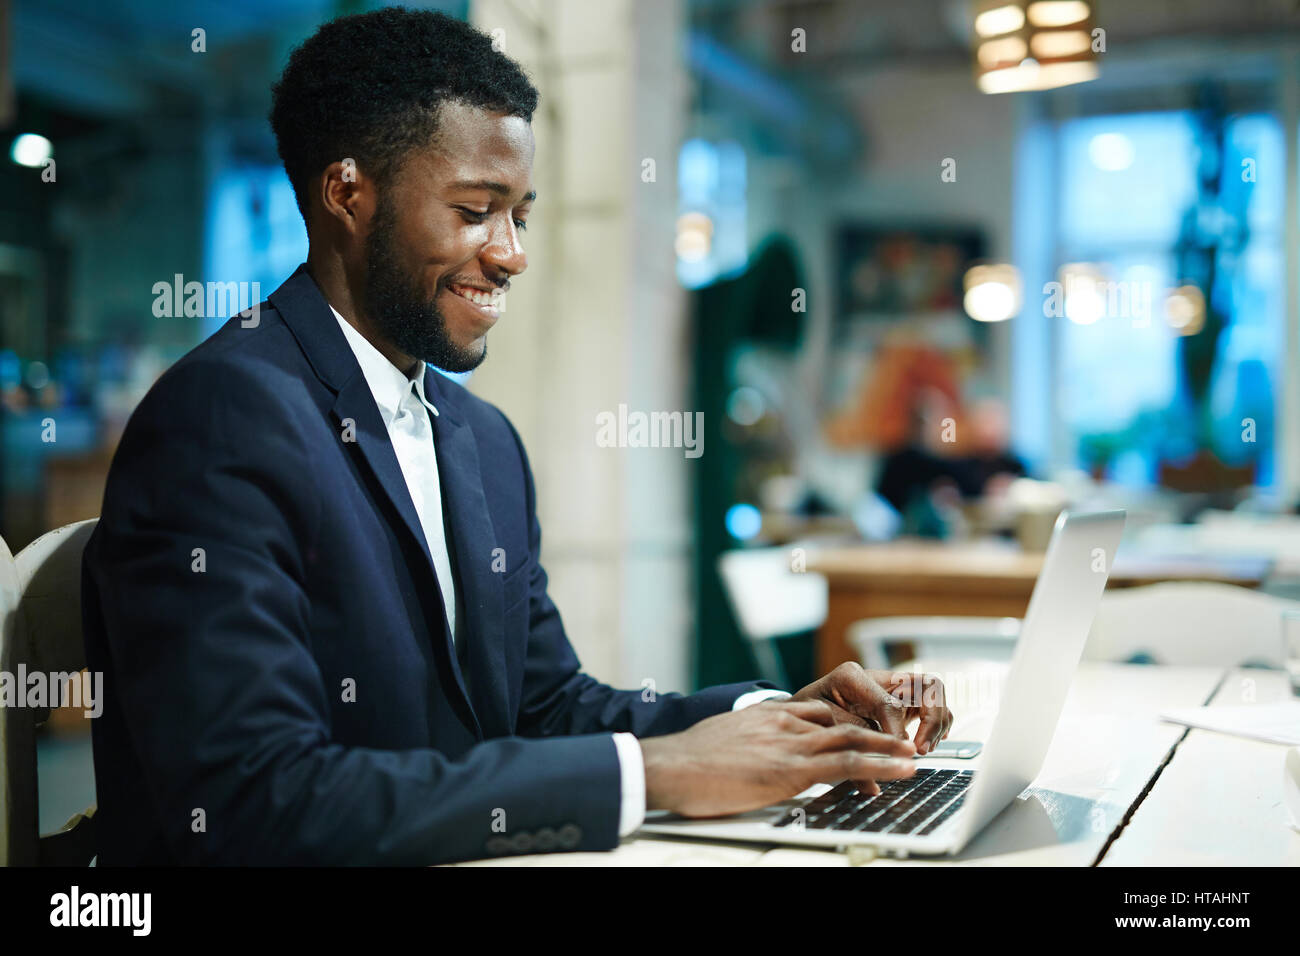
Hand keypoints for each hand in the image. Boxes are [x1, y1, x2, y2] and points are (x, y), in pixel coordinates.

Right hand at [640, 699, 916, 817]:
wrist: (665, 766)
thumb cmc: (687, 761)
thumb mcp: (726, 742)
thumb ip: (750, 745)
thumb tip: (754, 761)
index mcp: (769, 715)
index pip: (822, 711)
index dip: (852, 723)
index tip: (871, 732)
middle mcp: (784, 721)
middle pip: (844, 718)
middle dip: (878, 729)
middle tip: (905, 740)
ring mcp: (788, 742)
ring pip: (853, 737)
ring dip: (890, 745)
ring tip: (916, 753)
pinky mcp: (789, 768)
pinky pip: (846, 763)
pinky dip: (881, 764)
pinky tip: (902, 769)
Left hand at [791, 661, 953, 754]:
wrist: (800, 714)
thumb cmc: (808, 720)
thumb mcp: (822, 734)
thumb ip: (849, 753)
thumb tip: (874, 779)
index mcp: (850, 677)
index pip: (888, 703)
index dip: (896, 732)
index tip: (897, 755)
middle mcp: (876, 677)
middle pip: (926, 685)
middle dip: (932, 718)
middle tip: (921, 749)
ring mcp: (891, 686)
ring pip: (934, 692)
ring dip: (937, 722)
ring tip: (925, 749)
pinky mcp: (900, 700)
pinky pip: (931, 705)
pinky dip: (937, 722)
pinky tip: (929, 742)